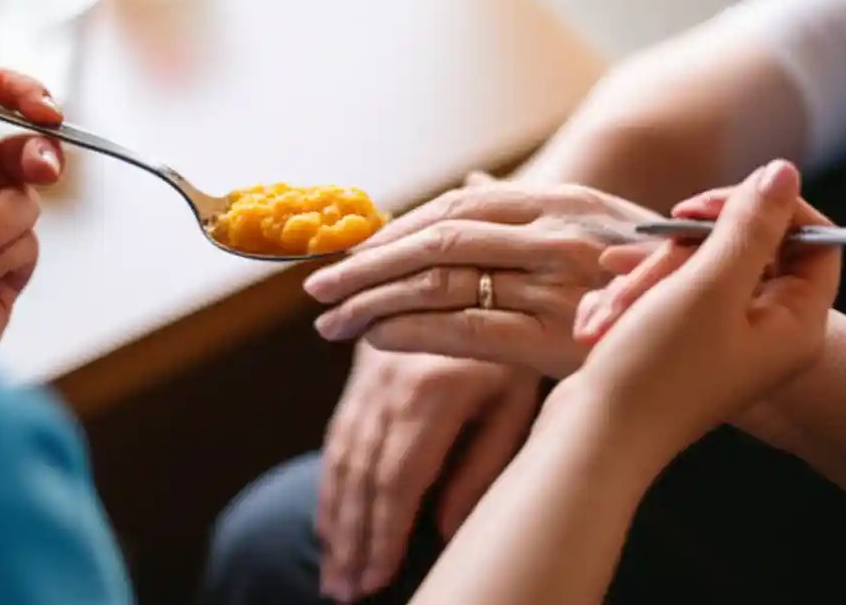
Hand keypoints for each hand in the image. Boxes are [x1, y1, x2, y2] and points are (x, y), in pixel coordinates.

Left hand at [304, 183, 656, 378]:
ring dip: (373, 302)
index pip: (453, 209)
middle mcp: (553, 233)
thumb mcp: (593, 224)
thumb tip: (472, 184)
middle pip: (434, 241)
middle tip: (314, 287)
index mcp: (558, 200)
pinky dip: (410, 333)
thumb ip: (525, 206)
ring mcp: (554, 283)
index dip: (393, 231)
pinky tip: (375, 342)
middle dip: (365, 264)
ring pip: (438, 284)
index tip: (348, 250)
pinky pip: (463, 330)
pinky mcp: (553, 336)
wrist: (724, 330)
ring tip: (330, 322)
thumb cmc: (648, 280)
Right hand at [317, 343, 540, 602]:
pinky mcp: (360, 376)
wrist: (476, 272)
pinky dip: (330, 485)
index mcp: (435, 391)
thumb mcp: (517, 398)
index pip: (399, 477)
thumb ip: (484, 461)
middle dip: (350, 539)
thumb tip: (445, 526)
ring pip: (341, 458)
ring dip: (332, 519)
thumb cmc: (516, 345)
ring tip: (332, 570)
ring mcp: (370, 377)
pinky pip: (337, 436)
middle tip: (344, 590)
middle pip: (361, 475)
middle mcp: (392, 384)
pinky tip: (328, 521)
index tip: (378, 577)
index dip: (385, 531)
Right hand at [561, 160, 840, 460]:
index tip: (699, 205)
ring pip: (687, 272)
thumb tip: (782, 173)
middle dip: (675, 257)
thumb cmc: (657, 369)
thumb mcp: (707, 286)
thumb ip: (750, 225)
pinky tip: (598, 327)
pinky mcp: (677, 346)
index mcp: (794, 324)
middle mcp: (764, 333)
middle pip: (738, 250)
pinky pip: (658, 298)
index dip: (760, 209)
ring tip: (609, 317)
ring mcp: (719, 340)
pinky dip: (625, 305)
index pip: (809, 239)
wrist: (594, 436)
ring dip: (640, 284)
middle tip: (636, 270)